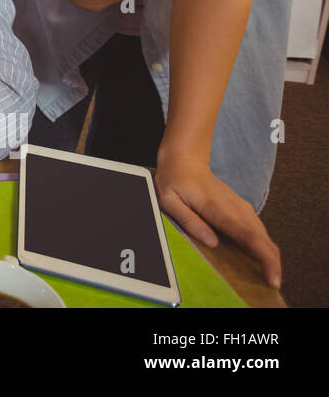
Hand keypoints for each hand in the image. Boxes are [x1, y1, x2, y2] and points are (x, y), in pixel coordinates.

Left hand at [155, 149, 280, 286]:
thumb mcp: (169, 200)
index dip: (264, 257)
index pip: (248, 235)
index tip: (272, 275)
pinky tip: (262, 257)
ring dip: (270, 254)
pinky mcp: (241, 208)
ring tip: (271, 275)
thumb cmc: (174, 180)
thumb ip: (189, 221)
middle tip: (273, 283)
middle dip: (272, 262)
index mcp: (217, 208)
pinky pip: (257, 229)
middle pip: (262, 237)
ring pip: (263, 233)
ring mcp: (240, 206)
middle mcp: (235, 207)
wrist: (185, 159)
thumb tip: (212, 243)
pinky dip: (263, 244)